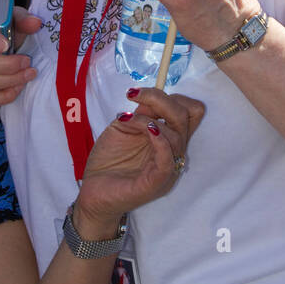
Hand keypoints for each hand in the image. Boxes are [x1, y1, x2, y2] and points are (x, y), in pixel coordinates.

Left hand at [75, 87, 204, 233]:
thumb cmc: (110, 160)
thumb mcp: (125, 127)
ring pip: (176, 136)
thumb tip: (150, 97)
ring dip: (147, 119)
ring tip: (124, 119)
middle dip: (162, 99)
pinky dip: (159, 140)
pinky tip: (146, 130)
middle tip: (135, 96)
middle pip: (187, 117)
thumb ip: (142, 113)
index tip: (143, 93)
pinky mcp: (156, 183)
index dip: (173, 96)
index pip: (190, 112)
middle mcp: (173, 152)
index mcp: (169, 137)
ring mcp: (168, 168)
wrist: (93, 190)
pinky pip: (168, 160)